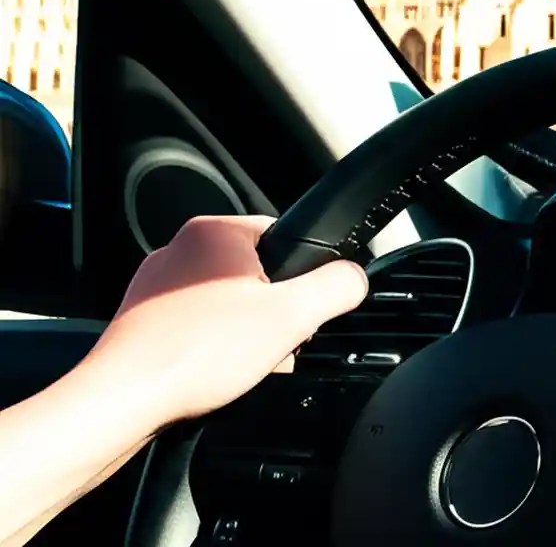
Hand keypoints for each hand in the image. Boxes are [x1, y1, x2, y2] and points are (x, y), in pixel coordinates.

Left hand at [81, 215, 367, 428]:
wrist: (125, 399)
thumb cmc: (199, 353)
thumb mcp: (294, 316)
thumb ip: (338, 287)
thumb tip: (356, 278)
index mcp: (216, 231)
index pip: (286, 237)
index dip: (305, 279)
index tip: (300, 313)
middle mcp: (181, 248)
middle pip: (260, 276)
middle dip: (275, 316)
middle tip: (273, 345)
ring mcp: (158, 285)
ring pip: (230, 306)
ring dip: (248, 337)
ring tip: (241, 365)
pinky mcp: (145, 320)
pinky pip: (200, 327)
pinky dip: (214, 350)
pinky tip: (214, 374)